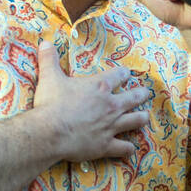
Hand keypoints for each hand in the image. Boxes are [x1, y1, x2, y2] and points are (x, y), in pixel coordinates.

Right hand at [33, 40, 150, 161]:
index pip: (118, 75)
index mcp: (100, 87)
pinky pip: (123, 148)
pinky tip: (131, 149)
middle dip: (141, 94)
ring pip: (135, 121)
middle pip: (134, 97)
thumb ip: (49, 59)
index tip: (126, 73)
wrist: (50, 132)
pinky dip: (128, 149)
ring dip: (141, 118)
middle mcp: (111, 105)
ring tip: (145, 117)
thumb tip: (45, 42)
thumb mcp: (49, 77)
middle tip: (145, 93)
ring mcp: (111, 126)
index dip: (123, 74)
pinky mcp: (106, 145)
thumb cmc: (51, 103)